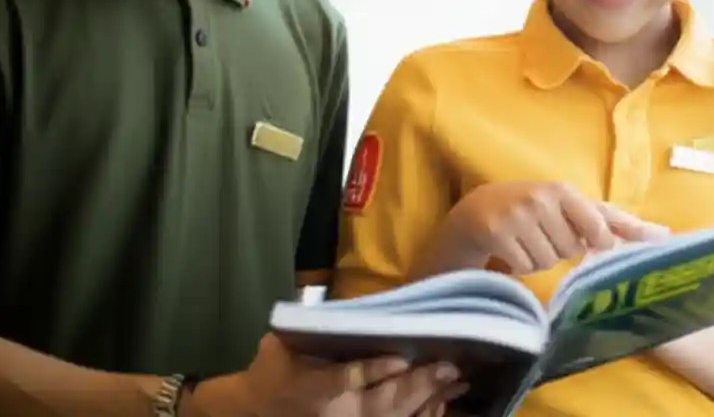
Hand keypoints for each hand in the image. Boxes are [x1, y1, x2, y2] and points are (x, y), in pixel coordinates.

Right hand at [207, 333, 452, 416]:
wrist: (256, 411)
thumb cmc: (272, 370)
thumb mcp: (279, 345)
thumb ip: (311, 330)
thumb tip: (340, 308)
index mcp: (313, 387)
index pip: (343, 380)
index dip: (371, 372)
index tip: (398, 359)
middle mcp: (336, 413)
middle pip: (381, 404)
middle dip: (417, 387)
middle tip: (448, 366)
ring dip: (429, 401)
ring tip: (457, 379)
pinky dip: (424, 415)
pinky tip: (445, 399)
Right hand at [441, 181, 668, 273]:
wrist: (478, 210)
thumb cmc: (536, 209)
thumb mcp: (569, 207)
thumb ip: (611, 221)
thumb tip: (661, 234)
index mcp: (564, 191)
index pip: (598, 223)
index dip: (603, 241)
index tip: (605, 245)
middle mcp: (542, 199)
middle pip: (572, 249)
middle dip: (562, 249)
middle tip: (545, 234)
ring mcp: (518, 215)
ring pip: (549, 261)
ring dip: (541, 258)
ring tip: (527, 240)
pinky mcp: (497, 232)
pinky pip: (526, 267)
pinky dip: (522, 265)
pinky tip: (512, 248)